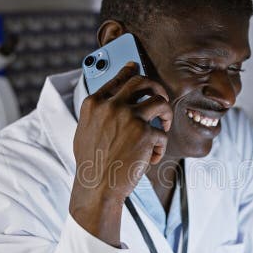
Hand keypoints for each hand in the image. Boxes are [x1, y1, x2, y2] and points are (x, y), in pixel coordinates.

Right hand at [69, 62, 172, 245]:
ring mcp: (129, 118)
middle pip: (142, 81)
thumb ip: (98, 113)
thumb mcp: (85, 131)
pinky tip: (149, 158)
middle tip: (161, 97)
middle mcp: (112, 106)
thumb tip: (111, 99)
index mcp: (94, 103)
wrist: (97, 188)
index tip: (136, 65)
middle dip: (156, 87)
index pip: (117, 78)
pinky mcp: (145, 133)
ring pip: (160, 102)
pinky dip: (159, 148)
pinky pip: (162, 134)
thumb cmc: (92, 164)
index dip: (129, 70)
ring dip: (167, 114)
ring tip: (164, 128)